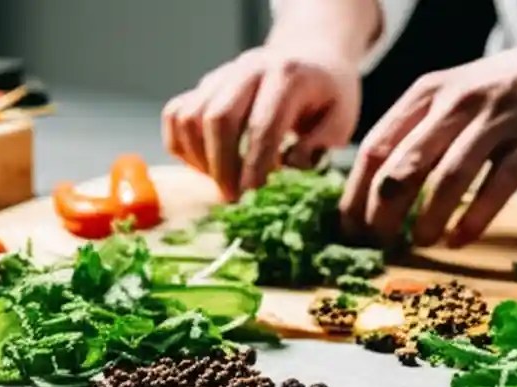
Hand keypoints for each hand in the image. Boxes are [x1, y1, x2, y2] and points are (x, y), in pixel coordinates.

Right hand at [162, 46, 361, 200]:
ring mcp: (222, 75)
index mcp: (288, 76)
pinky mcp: (204, 85)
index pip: (263, 126)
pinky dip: (181, 146)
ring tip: (221, 183)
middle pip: (218, 118)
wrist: (312, 57)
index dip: (255, 167)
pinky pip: (176, 114)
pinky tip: (204, 166)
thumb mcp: (341, 120)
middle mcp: (249, 69)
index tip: (254, 197)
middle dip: (222, 167)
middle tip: (233, 199)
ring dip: (200, 159)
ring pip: (190, 116)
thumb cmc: (328, 95)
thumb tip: (287, 171)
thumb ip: (317, 147)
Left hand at [341, 37, 516, 247]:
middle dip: (381, 214)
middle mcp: (456, 104)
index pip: (376, 147)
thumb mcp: (461, 94)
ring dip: (425, 221)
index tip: (347, 227)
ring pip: (444, 180)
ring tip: (417, 245)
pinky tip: (458, 240)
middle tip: (375, 245)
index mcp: (430, 92)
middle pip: (401, 168)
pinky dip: (472, 220)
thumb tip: (381, 185)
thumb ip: (423, 131)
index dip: (356, 192)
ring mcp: (495, 123)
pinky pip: (494, 189)